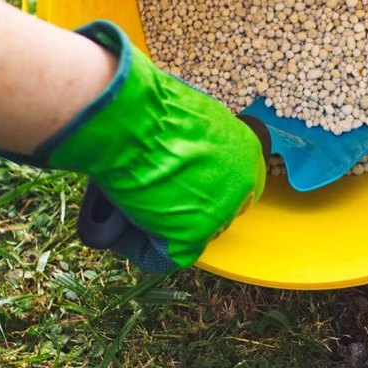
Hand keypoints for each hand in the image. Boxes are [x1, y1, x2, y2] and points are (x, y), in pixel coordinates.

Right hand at [7, 21, 265, 271]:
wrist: (131, 119)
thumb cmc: (149, 111)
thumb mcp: (189, 122)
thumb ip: (195, 146)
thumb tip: (182, 159)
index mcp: (247, 151)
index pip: (232, 184)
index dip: (202, 189)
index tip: (176, 188)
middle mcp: (245, 182)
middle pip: (215, 211)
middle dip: (185, 210)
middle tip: (151, 201)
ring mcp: (222, 211)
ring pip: (191, 234)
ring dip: (161, 227)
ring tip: (127, 209)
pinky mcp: (195, 233)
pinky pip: (167, 256)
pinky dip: (142, 249)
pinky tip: (121, 231)